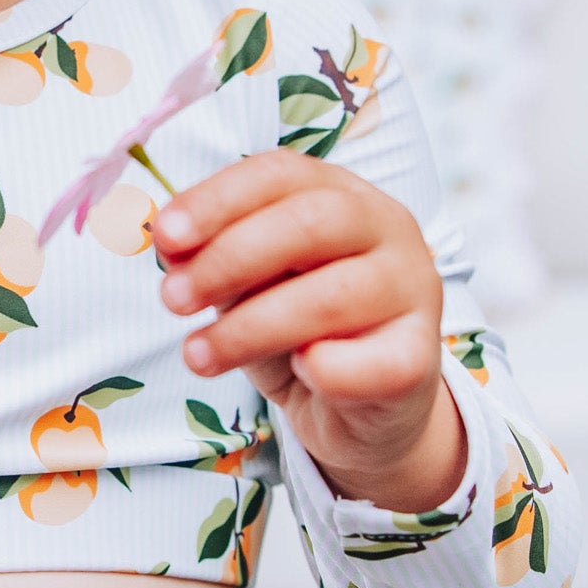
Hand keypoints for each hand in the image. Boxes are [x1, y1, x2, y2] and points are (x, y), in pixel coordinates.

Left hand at [152, 153, 465, 511]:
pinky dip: (329, 368)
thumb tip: (171, 246)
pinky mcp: (423, 359)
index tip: (164, 237)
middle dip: (229, 259)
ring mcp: (415, 290)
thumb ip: (215, 260)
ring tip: (198, 356)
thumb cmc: (299, 334)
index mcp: (342, 194)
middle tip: (173, 299)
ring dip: (250, 327)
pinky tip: (300, 374)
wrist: (361, 413)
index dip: (217, 199)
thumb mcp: (249, 287)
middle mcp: (387, 229)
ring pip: (333, 296)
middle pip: (310, 222)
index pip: (281, 173)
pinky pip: (374, 363)